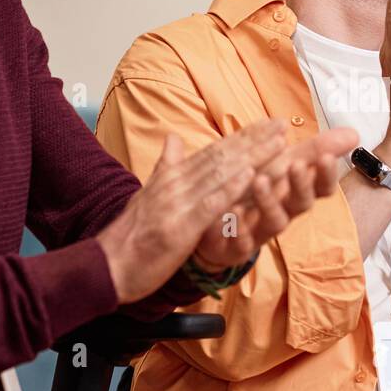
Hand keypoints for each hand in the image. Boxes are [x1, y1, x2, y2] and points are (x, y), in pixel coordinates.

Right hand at [96, 120, 286, 302]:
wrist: (108, 266)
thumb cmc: (132, 235)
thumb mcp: (149, 193)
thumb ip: (166, 165)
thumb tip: (173, 137)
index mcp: (173, 177)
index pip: (214, 151)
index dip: (244, 136)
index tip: (269, 124)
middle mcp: (177, 184)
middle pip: (222, 157)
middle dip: (255, 141)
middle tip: (283, 125)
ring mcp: (177, 204)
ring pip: (220, 175)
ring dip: (251, 157)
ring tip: (278, 144)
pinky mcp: (179, 228)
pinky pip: (209, 205)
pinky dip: (230, 190)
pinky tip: (250, 177)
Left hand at [191, 126, 358, 270]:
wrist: (220, 232)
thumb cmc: (256, 194)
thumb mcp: (282, 166)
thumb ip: (313, 150)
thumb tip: (354, 134)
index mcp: (294, 192)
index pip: (320, 187)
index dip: (326, 175)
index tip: (327, 156)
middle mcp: (283, 211)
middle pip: (301, 203)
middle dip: (301, 185)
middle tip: (297, 164)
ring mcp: (261, 231)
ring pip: (275, 222)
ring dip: (269, 201)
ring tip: (259, 179)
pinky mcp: (237, 248)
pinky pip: (242, 243)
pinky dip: (238, 228)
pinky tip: (233, 208)